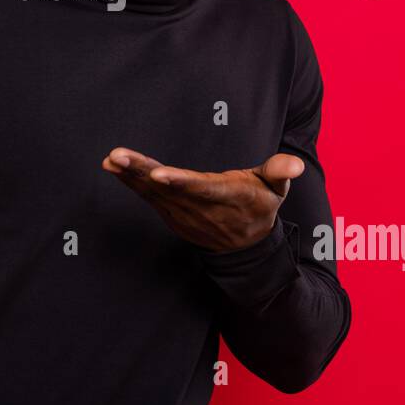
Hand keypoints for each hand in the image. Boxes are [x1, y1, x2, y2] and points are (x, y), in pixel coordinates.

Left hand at [101, 148, 305, 253]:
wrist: (245, 246)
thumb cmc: (259, 205)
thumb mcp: (275, 189)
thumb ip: (280, 172)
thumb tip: (293, 163)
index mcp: (227, 197)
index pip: (200, 189)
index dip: (179, 182)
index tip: (158, 175)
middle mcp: (200, 207)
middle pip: (168, 189)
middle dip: (141, 173)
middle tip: (117, 157)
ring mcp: (183, 213)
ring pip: (153, 193)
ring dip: (130, 176)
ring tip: (110, 159)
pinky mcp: (171, 213)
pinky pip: (148, 197)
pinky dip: (130, 182)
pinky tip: (113, 167)